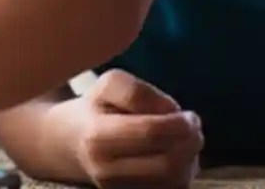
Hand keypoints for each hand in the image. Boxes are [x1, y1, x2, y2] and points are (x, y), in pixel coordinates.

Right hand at [59, 70, 202, 187]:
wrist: (71, 142)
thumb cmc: (98, 108)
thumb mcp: (109, 85)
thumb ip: (139, 92)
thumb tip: (172, 114)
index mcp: (98, 138)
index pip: (153, 133)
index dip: (181, 122)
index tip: (186, 114)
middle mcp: (106, 171)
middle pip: (169, 163)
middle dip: (191, 142)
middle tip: (192, 127)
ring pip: (175, 181)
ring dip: (190, 158)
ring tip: (183, 141)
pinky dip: (183, 172)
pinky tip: (174, 156)